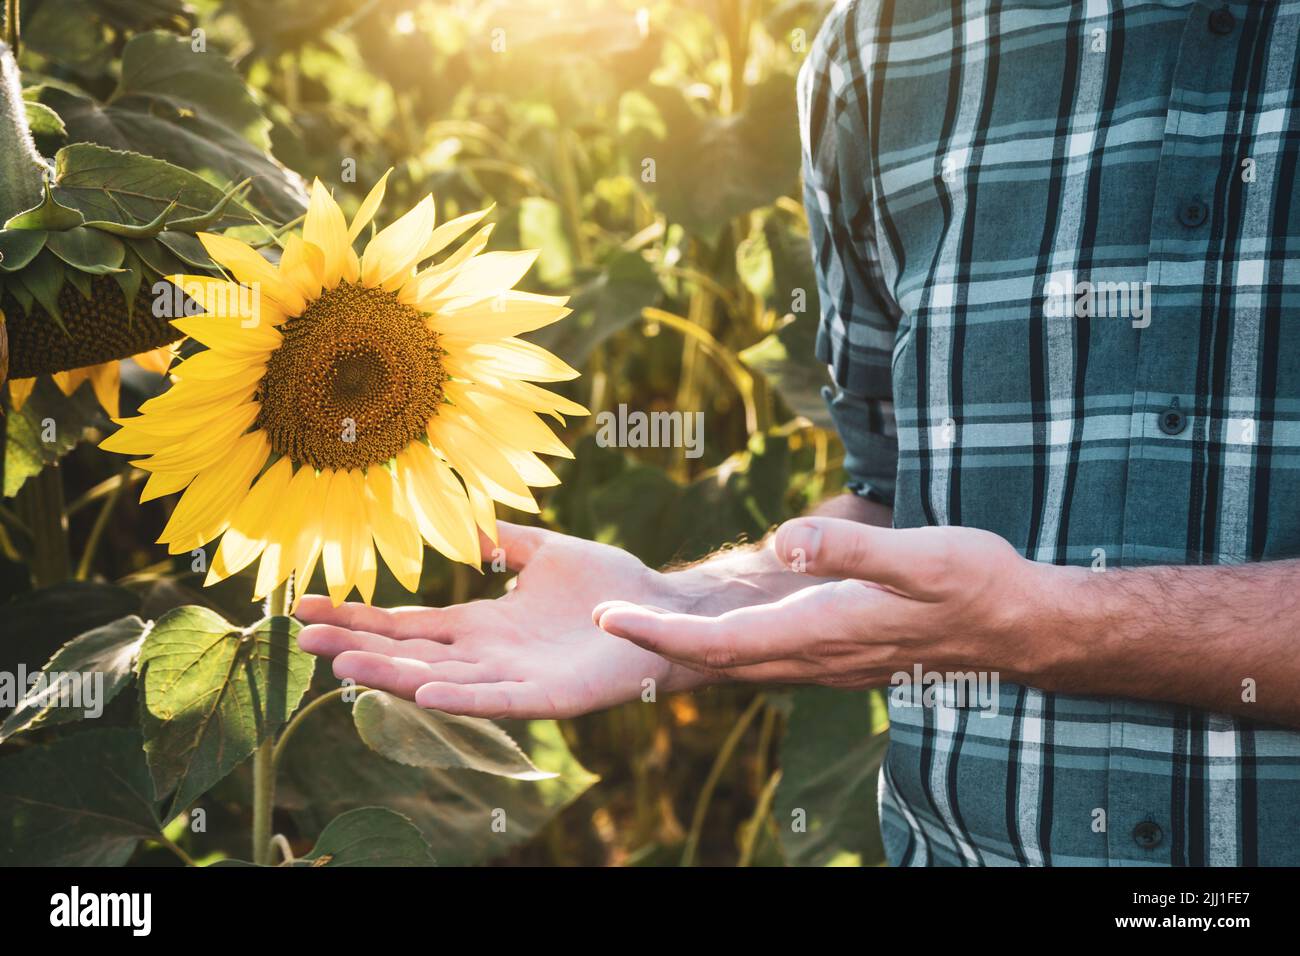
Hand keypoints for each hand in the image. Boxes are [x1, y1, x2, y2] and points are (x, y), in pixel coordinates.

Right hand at [296, 522, 711, 717]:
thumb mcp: (549, 553)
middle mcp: (487, 655)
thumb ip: (508, 541)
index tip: (309, 606)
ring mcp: (513, 678)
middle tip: (300, 638)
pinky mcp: (547, 697)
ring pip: (440, 679)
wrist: (661, 610)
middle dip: (355, 646)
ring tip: (341, 668)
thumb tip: (470, 523)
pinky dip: (461, 696)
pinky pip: (497, 699)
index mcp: (482, 624)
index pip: (407, 624)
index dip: (359, 617)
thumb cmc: (608, 585)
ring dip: (391, 676)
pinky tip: (424, 691)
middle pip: (408, 653)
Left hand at [592, 516, 1071, 688]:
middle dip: (656, 643)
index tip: (609, 618)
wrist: (1019, 629)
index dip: (659, 633)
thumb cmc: (975, 584)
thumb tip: (785, 540)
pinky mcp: (839, 654)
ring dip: (684, 649)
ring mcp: (827, 662)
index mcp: (821, 631)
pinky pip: (764, 659)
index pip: (719, 642)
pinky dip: (722, 648)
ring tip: (638, 628)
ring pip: (738, 664)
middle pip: (716, 660)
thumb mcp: (921, 554)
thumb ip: (853, 550)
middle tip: (604, 621)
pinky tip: (712, 633)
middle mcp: (814, 657)